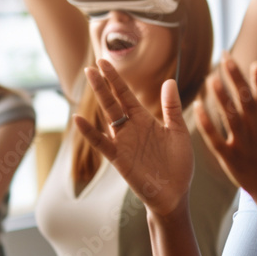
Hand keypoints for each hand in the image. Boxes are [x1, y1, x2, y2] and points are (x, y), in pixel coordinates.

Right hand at [73, 60, 194, 217]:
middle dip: (104, 83)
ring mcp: (124, 143)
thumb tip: (169, 81)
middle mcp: (131, 129)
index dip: (116, 79)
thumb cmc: (178, 164)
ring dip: (99, 96)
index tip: (104, 61)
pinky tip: (78, 120)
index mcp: (145, 120)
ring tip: (88, 78)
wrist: (176, 194)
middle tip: (92, 65)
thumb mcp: (178, 132)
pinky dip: (90, 132)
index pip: (127, 95)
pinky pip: (102, 143)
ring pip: (108, 115)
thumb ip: (171, 108)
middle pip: (114, 101)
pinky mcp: (120, 159)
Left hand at [195, 54, 256, 206]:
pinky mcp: (229, 157)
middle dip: (235, 77)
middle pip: (245, 99)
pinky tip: (197, 107)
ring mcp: (243, 143)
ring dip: (220, 95)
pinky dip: (206, 122)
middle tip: (225, 57)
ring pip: (229, 115)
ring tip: (210, 78)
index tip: (254, 63)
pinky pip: (214, 137)